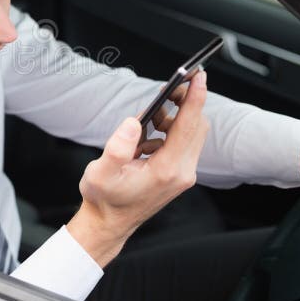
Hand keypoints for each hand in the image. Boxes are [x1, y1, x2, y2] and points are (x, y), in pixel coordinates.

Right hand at [67, 71, 209, 266]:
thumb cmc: (104, 199)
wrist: (109, 224)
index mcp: (166, 170)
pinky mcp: (178, 174)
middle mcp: (181, 172)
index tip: (199, 76)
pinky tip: (146, 139)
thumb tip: (134, 122)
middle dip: (186, 104)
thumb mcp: (100, 173)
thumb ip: (117, 147)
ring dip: (174, 118)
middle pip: (196, 126)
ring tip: (148, 121)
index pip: (188, 126)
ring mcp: (182, 174)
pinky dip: (169, 131)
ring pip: (191, 134)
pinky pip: (183, 143)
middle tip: (168, 90)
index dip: (194, 98)